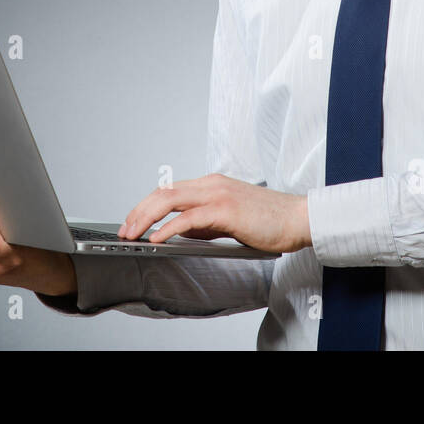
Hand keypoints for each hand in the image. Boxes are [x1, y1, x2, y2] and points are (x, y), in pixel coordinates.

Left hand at [118, 173, 310, 253]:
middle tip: (125, 231)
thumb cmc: (270, 220)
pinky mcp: (225, 209)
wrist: (299, 218)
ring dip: (146, 218)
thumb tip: (181, 232)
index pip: (169, 191)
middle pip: (163, 193)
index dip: (146, 206)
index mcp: (212, 184)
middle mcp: (211, 184)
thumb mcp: (230, 220)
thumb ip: (205, 223)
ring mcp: (218, 194)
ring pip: (170, 200)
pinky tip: (156, 239)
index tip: (132, 222)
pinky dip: (168, 228)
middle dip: (138, 212)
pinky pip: (188, 218)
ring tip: (133, 235)